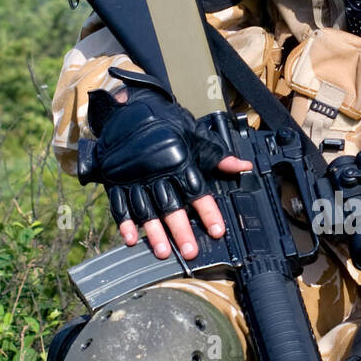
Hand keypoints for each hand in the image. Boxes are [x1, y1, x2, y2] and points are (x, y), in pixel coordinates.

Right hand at [77, 70, 251, 260]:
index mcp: (179, 160)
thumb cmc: (168, 124)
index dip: (208, 212)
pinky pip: (119, 203)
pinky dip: (124, 222)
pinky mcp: (116, 179)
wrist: (130, 108)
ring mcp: (134, 176)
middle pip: (170, 205)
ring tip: (163, 252)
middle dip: (180, 230)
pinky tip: (131, 239)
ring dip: (154, 232)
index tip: (217, 231)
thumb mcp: (195, 134)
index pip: (196, 190)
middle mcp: (157, 171)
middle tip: (190, 251)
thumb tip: (243, 166)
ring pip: (145, 208)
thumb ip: (218, 155)